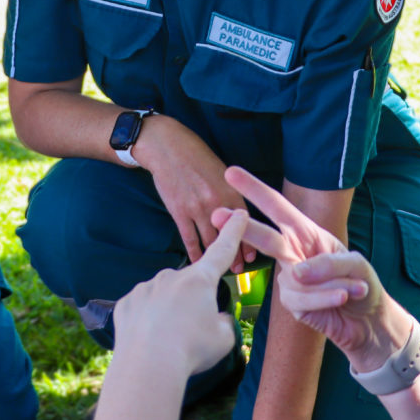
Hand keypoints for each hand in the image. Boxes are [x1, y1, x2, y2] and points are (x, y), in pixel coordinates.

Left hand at [112, 211, 248, 379]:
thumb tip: (214, 318)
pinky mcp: (126, 303)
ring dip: (169, 313)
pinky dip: (148, 322)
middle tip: (192, 332)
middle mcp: (171, 277)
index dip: (233, 232)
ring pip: (163, 297)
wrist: (148, 366)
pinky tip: (150, 340)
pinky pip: (142, 309)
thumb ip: (222, 321)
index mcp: (200, 280)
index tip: (238, 213)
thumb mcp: (224, 338)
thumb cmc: (192, 350)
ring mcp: (145, 288)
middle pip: (189, 285)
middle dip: (193, 302)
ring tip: (169, 341)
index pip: (221, 251)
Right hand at [135, 117, 252, 266]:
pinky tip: (198, 262)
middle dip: (236, 256)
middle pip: (229, 236)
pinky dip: (195, 253)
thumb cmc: (195, 155)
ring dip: (217, 258)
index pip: (244, 224)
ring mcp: (197, 209)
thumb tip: (236, 212)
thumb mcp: (220, 170)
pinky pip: (189, 239)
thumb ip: (229, 191)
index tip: (251, 255)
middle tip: (239, 270)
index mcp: (230, 191)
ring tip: (223, 270)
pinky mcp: (179, 213)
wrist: (167, 148)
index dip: (249, 242)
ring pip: (210, 241)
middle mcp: (217, 202)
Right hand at [215, 167, 400, 373]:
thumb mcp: (356, 265)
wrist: (368, 321)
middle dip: (244, 228)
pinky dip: (326, 299)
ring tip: (351, 288)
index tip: (231, 173)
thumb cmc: (363, 283)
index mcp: (307, 233)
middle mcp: (294, 253)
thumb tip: (295, 272)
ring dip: (327, 285)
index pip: (278, 208)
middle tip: (217, 214)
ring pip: (293, 278)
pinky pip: (303, 300)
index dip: (255, 190)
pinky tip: (343, 298)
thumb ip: (329, 264)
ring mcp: (290, 279)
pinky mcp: (292, 304)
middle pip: (266, 238)